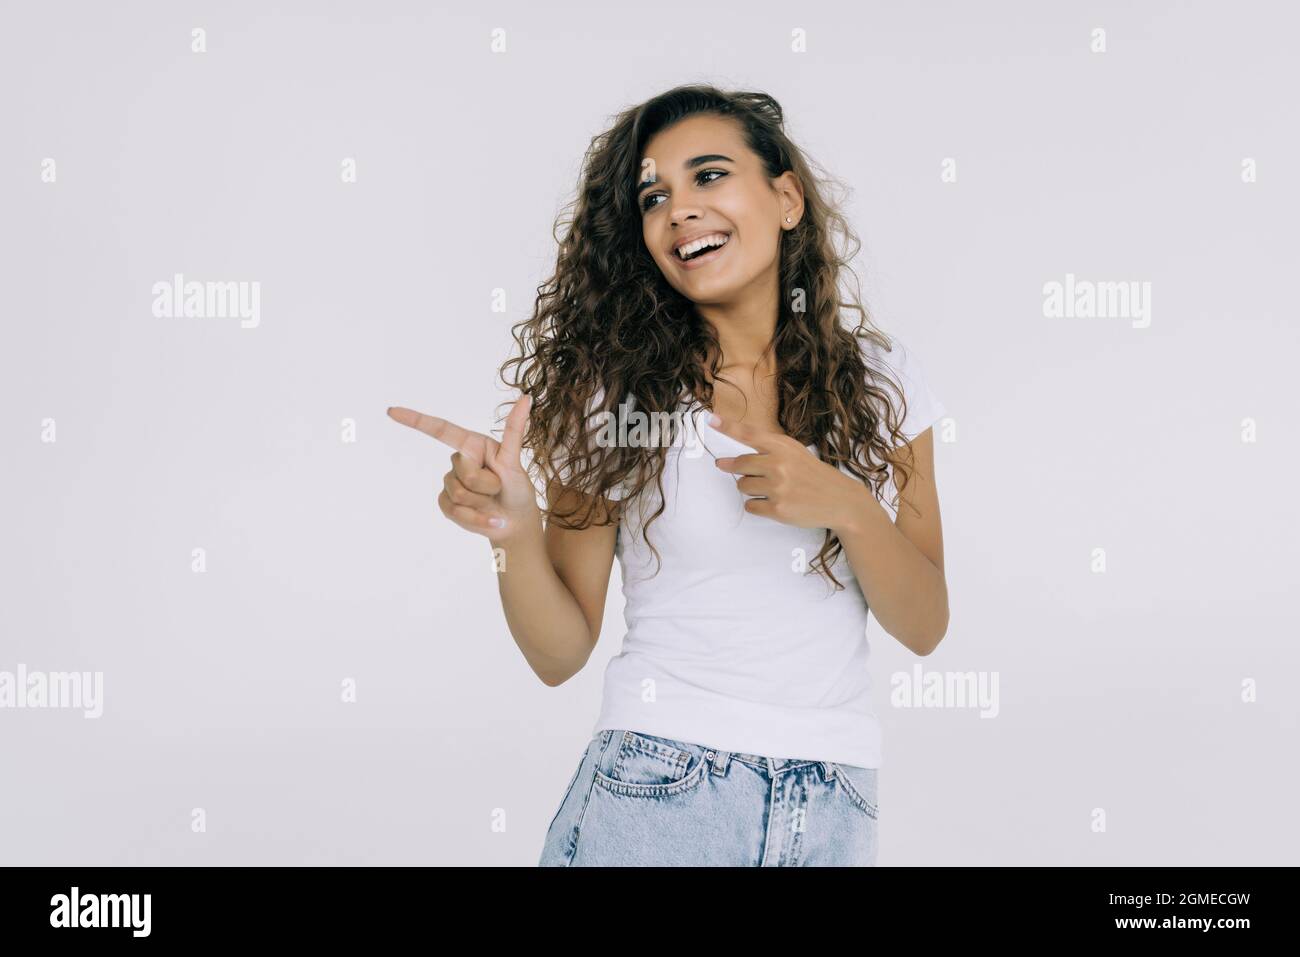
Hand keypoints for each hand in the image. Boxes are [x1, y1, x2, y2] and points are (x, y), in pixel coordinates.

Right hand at [387, 393, 539, 543]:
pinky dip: (477, 519)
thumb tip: (526, 397)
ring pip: (460, 493)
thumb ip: (515, 431)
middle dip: (488, 484)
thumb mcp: (515, 461)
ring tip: (493, 502)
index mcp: (472, 445)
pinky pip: (455, 511)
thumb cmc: (517, 488)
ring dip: (483, 502)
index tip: (391, 411)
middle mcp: (458, 461)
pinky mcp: (446, 504)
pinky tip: (489, 520)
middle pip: (465, 472)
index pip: (440, 430)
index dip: (415, 420)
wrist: (514, 522)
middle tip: (499, 488)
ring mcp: (450, 482)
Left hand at [709, 413, 867, 532]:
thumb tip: (729, 461)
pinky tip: (775, 503)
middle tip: (750, 473)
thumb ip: (767, 452)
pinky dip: (758, 505)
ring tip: (773, 489)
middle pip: (740, 464)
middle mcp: (778, 464)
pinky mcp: (777, 508)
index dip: (728, 427)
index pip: (749, 434)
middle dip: (738, 469)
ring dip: (751, 489)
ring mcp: (777, 487)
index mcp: (783, 446)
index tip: (711, 420)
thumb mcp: (795, 453)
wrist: (840, 500)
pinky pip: (750, 505)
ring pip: (742, 486)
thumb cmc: (814, 475)